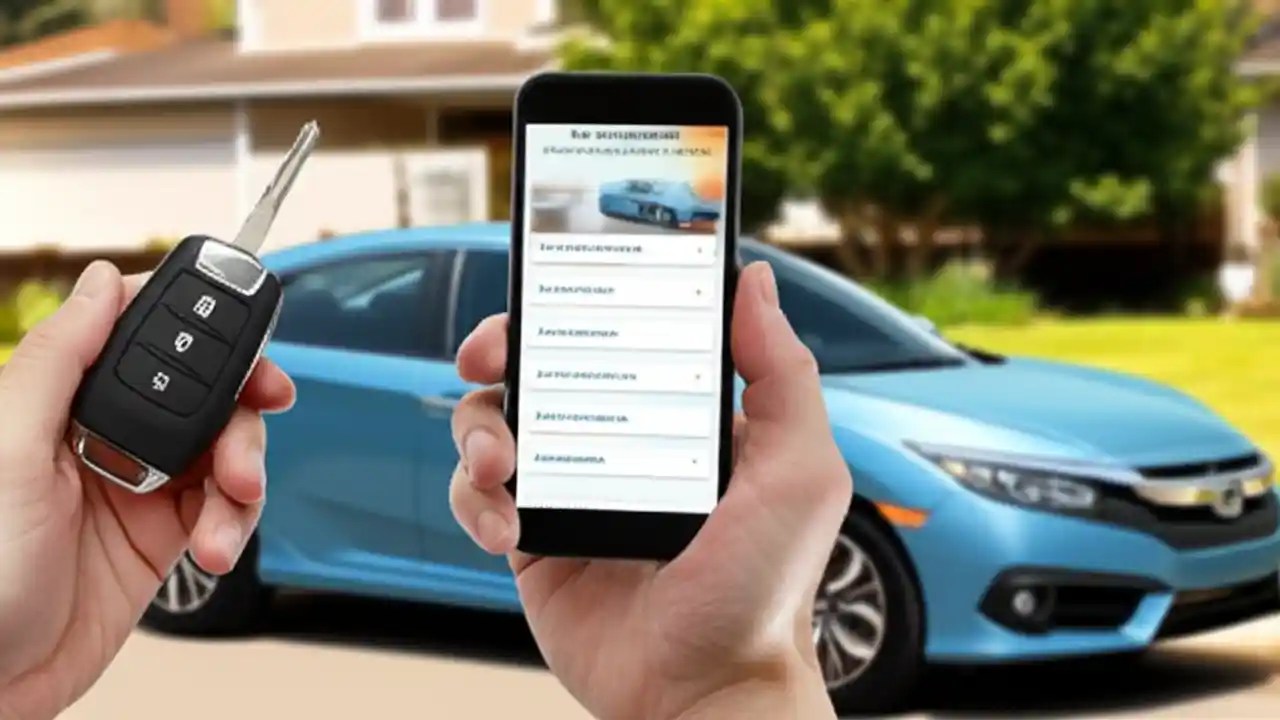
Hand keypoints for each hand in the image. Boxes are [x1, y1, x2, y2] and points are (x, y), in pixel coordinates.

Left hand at [0, 262, 294, 719]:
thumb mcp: (7, 447)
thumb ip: (62, 358)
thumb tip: (102, 279)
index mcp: (65, 401)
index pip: (146, 338)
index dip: (203, 328)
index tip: (245, 336)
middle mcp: (107, 436)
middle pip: (204, 393)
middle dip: (241, 407)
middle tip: (259, 419)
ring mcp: (140, 488)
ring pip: (226, 451)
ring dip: (243, 474)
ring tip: (229, 506)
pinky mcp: (163, 539)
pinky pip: (226, 511)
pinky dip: (235, 524)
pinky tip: (215, 545)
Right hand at [449, 262, 851, 719]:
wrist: (704, 691)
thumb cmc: (766, 589)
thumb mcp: (799, 470)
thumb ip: (782, 372)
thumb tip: (754, 279)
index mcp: (676, 417)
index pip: (619, 334)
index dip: (580, 301)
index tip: (553, 281)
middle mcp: (619, 444)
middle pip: (542, 368)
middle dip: (504, 348)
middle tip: (490, 355)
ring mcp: (572, 491)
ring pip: (495, 424)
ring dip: (479, 428)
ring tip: (501, 465)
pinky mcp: (533, 541)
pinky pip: (478, 497)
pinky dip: (477, 501)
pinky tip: (509, 529)